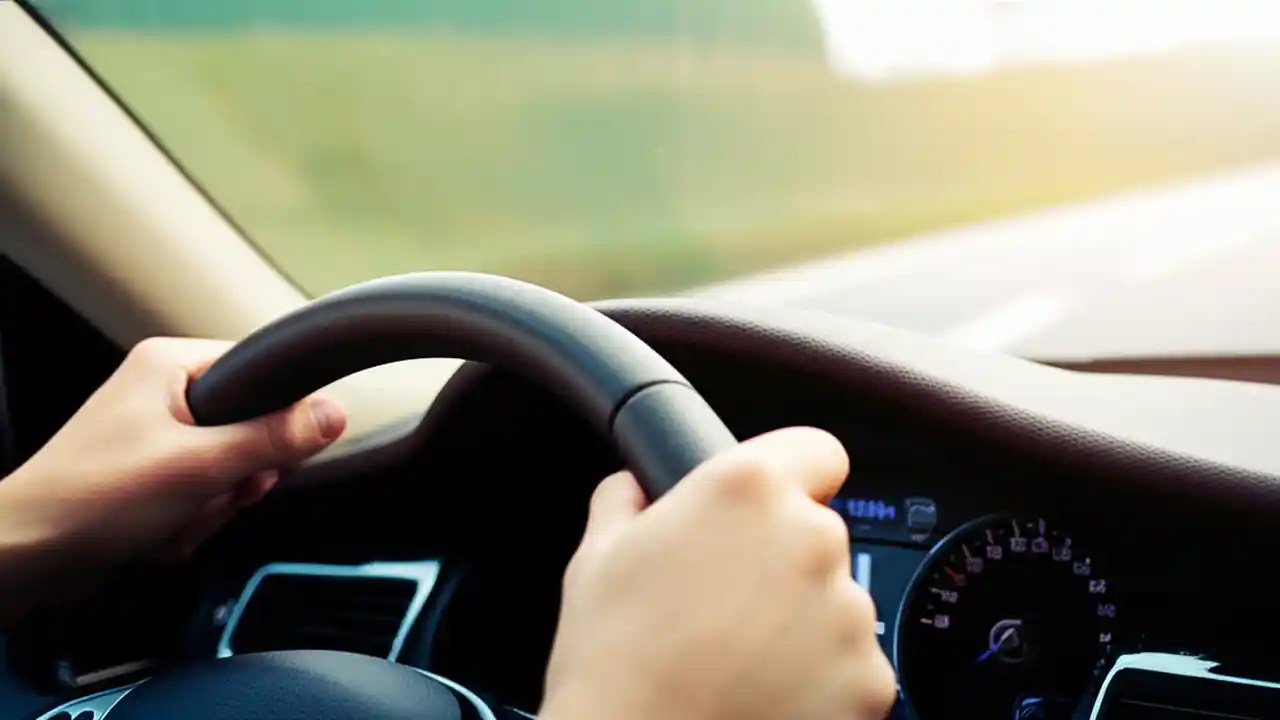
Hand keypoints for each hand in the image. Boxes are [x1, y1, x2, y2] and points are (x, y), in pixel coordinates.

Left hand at [0, 337, 345, 622]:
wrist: (25, 558)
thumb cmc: (88, 499)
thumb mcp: (198, 466)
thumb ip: (273, 439)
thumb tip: (334, 414)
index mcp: (170, 365)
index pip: (260, 373)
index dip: (277, 420)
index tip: (268, 455)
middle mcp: (164, 394)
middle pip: (252, 431)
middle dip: (237, 479)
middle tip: (211, 490)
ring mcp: (157, 438)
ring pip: (230, 472)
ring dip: (212, 508)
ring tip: (174, 516)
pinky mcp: (152, 478)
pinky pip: (204, 497)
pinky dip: (191, 522)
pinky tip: (159, 531)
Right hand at [540, 428, 896, 719]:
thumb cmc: (612, 659)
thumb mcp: (598, 556)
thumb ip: (629, 499)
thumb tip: (634, 488)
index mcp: (747, 488)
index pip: (818, 450)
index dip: (796, 476)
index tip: (775, 505)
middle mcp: (810, 537)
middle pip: (821, 531)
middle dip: (785, 560)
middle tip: (729, 601)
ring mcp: (847, 612)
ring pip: (838, 600)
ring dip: (804, 620)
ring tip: (740, 656)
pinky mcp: (869, 679)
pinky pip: (853, 664)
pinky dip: (822, 678)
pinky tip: (765, 691)